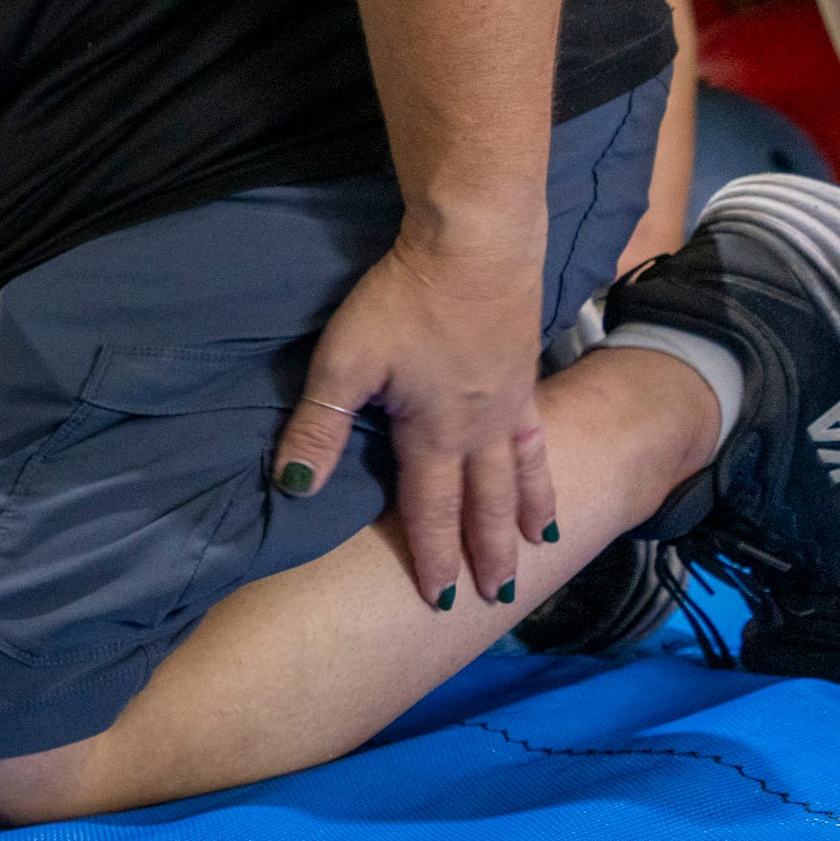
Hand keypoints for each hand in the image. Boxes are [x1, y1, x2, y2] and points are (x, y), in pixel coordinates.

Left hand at [273, 231, 552, 608]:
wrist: (476, 240)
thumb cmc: (404, 299)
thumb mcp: (345, 363)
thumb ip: (320, 428)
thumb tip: (293, 487)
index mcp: (435, 435)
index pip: (430, 511)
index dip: (432, 556)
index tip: (439, 599)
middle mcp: (481, 429)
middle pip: (486, 504)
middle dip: (487, 552)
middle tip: (498, 597)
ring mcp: (511, 399)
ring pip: (522, 473)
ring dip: (527, 515)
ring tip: (538, 548)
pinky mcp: (525, 367)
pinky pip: (538, 433)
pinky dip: (545, 463)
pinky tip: (547, 467)